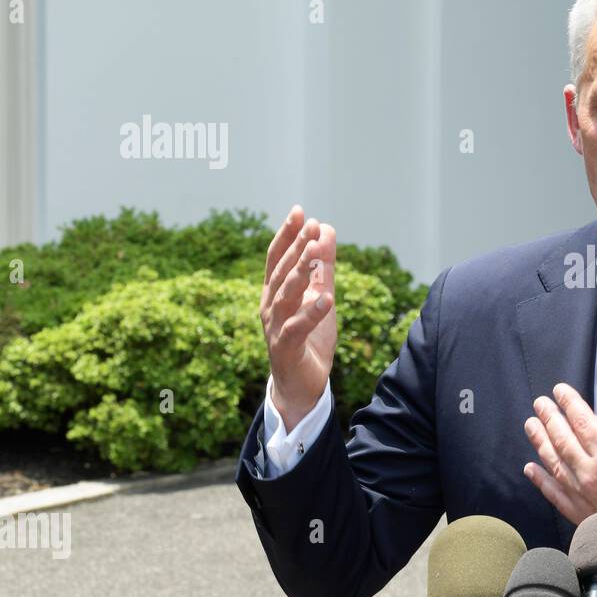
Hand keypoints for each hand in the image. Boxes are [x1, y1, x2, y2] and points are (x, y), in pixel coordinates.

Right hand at [261, 205, 337, 429]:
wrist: (302, 384)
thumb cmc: (310, 339)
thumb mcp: (321, 296)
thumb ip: (323, 267)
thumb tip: (327, 230)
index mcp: (275, 292)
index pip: (278, 258)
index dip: (287, 235)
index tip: (300, 212)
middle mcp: (270, 306)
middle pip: (281, 271)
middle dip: (296, 247)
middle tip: (311, 225)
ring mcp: (274, 327)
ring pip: (285, 296)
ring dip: (300, 272)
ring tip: (316, 252)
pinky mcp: (285, 347)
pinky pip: (297, 327)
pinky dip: (311, 313)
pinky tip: (327, 299)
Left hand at [522, 381, 596, 575]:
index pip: (583, 422)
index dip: (569, 403)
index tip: (559, 390)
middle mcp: (591, 475)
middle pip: (562, 439)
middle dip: (549, 418)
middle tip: (539, 403)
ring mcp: (582, 496)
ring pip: (554, 463)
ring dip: (539, 442)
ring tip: (530, 425)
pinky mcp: (580, 514)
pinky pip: (554, 494)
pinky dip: (540, 480)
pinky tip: (530, 469)